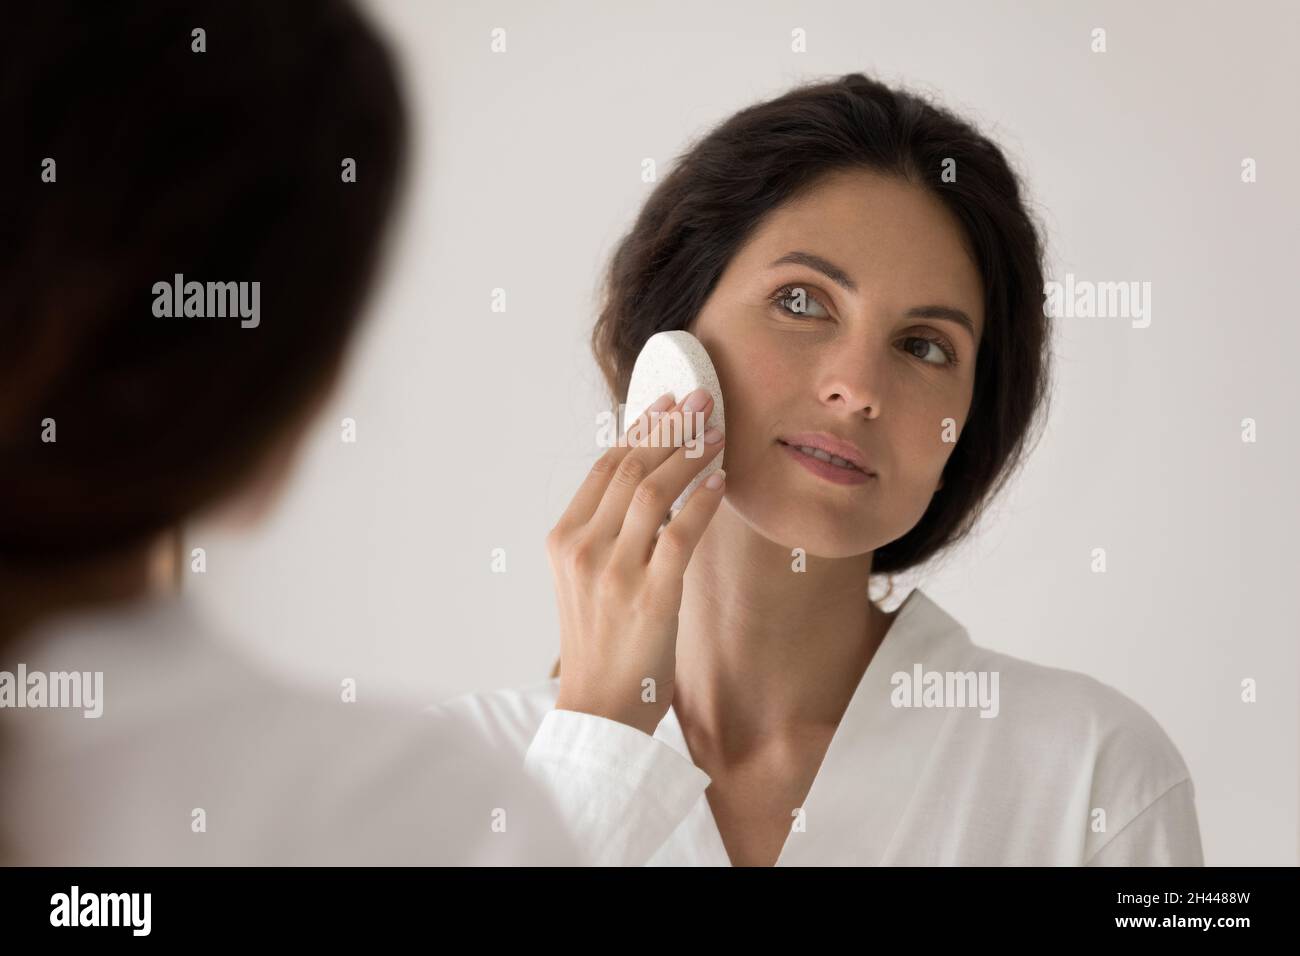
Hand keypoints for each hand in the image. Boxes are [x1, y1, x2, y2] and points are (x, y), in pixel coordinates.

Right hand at [547, 387, 724, 735]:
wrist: (598, 708)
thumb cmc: (598, 644)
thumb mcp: (584, 580)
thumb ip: (605, 534)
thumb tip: (649, 485)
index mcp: (563, 540)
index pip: (604, 468)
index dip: (639, 429)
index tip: (666, 402)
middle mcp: (583, 549)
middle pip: (630, 469)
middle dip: (669, 427)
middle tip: (702, 399)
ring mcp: (614, 572)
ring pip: (654, 492)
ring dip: (689, 454)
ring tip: (717, 431)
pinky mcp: (650, 596)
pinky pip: (681, 533)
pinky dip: (702, 501)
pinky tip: (721, 481)